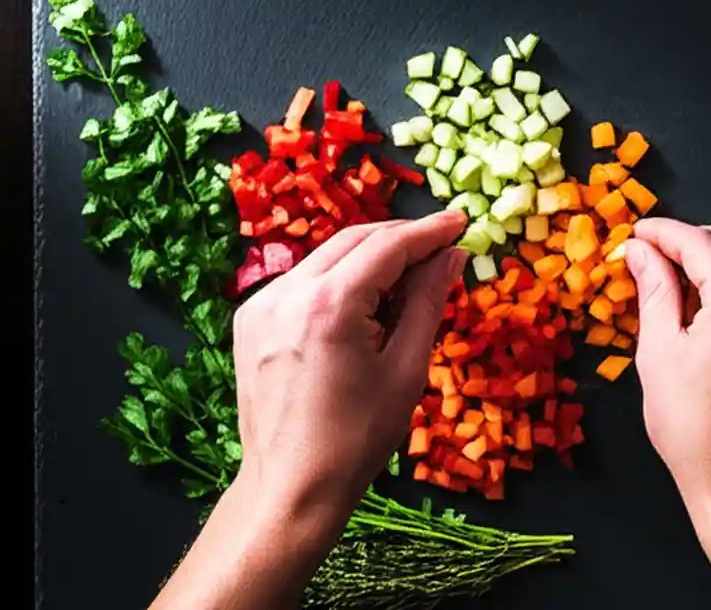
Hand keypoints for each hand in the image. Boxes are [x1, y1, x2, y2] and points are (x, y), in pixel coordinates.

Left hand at [232, 210, 467, 519]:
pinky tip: (366, 303)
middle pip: (355, 240)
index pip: (388, 245)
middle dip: (401, 238)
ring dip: (371, 257)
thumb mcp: (406, 369)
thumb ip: (428, 302)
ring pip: (327, 256)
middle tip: (442, 246)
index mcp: (329, 305)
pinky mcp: (251, 320)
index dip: (428, 231)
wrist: (291, 487)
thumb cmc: (357, 439)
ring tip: (409, 279)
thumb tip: (451, 257)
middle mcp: (287, 292)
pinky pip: (304, 280)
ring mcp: (261, 304)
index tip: (460, 223)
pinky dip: (340, 279)